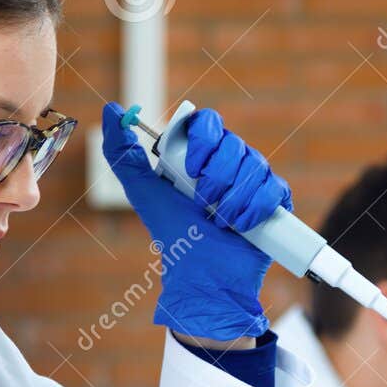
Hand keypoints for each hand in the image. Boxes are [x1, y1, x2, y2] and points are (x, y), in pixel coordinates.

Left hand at [102, 102, 291, 342]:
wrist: (206, 276)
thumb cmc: (176, 238)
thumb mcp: (144, 193)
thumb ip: (123, 154)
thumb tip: (111, 110)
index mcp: (200, 156)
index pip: (208, 123)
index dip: (204, 140)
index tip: (191, 168)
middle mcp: (229, 164)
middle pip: (233, 144)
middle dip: (217, 177)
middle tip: (202, 203)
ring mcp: (255, 182)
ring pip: (255, 166)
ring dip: (233, 199)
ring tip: (219, 221)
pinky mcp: (275, 202)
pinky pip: (274, 189)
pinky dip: (255, 209)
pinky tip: (242, 227)